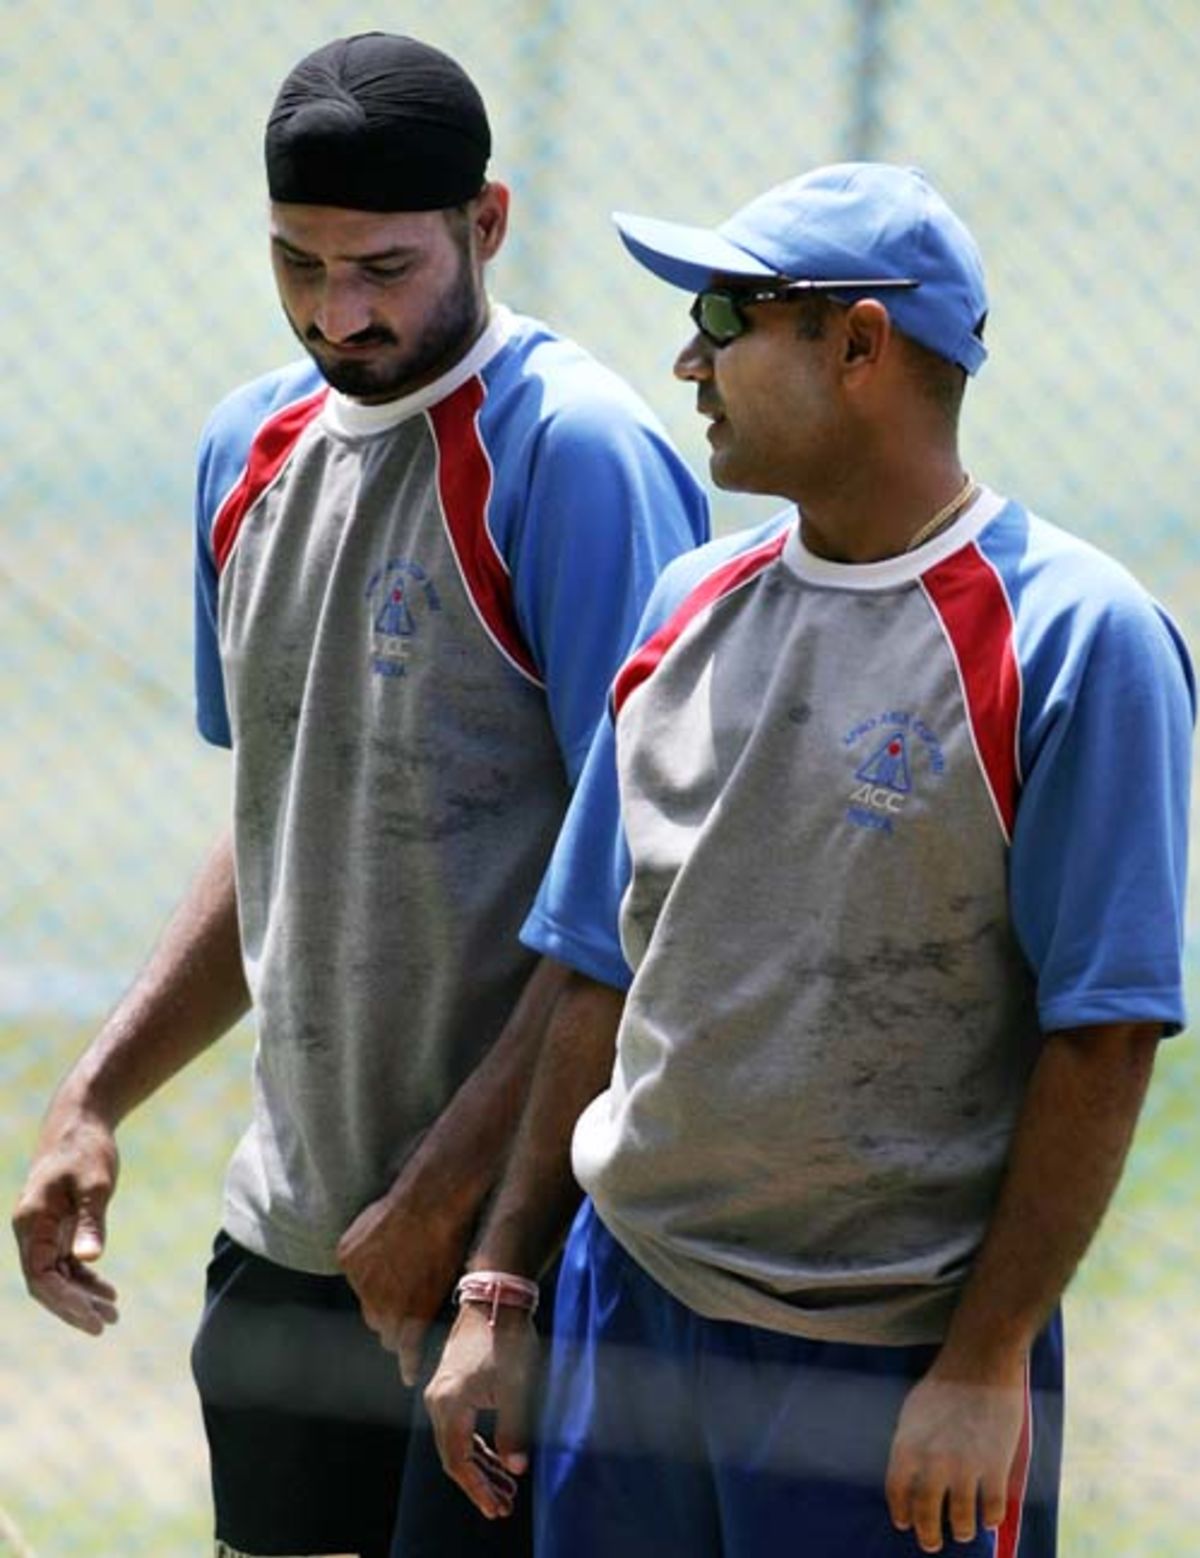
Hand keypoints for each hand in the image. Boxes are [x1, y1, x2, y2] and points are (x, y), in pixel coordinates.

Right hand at [12, 1108, 120, 1334]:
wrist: (81, 1121)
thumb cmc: (86, 1149)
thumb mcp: (95, 1184)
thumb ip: (91, 1221)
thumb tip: (90, 1259)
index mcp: (32, 1223)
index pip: (40, 1277)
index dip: (64, 1302)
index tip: (93, 1318)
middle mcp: (32, 1231)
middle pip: (47, 1283)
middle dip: (74, 1307)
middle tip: (107, 1324)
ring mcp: (43, 1230)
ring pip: (57, 1275)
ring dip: (82, 1295)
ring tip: (113, 1314)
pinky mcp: (58, 1225)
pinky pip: (67, 1262)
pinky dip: (85, 1278)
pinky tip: (108, 1292)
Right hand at [336, 1176, 470, 1385]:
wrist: (430, 1200)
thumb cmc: (448, 1240)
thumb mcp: (445, 1285)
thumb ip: (426, 1314)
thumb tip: (418, 1336)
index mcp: (409, 1320)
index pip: (400, 1349)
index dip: (407, 1341)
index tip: (410, 1346)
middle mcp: (380, 1309)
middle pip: (379, 1323)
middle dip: (389, 1313)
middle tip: (402, 1288)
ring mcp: (360, 1283)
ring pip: (363, 1296)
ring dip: (374, 1285)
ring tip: (393, 1259)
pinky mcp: (346, 1257)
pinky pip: (351, 1267)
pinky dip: (361, 1260)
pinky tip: (379, 1243)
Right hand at [424, 1300, 537, 1519]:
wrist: (496, 1298)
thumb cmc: (508, 1339)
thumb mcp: (517, 1386)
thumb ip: (513, 1429)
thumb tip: (515, 1468)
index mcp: (449, 1403)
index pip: (457, 1460)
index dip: (477, 1488)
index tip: (496, 1508)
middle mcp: (437, 1401)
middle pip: (452, 1456)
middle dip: (478, 1484)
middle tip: (502, 1507)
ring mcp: (441, 1393)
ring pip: (455, 1443)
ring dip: (478, 1468)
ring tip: (503, 1491)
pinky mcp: (450, 1387)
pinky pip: (458, 1428)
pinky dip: (475, 1447)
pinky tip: (495, 1461)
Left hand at [885, 1356, 1026, 1552]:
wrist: (980, 1360)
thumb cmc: (944, 1384)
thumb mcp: (913, 1412)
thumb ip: (910, 1446)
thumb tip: (909, 1478)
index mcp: (908, 1445)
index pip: (897, 1493)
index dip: (902, 1513)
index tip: (906, 1524)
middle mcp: (933, 1461)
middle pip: (926, 1514)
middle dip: (929, 1535)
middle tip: (933, 1544)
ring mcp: (965, 1465)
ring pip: (962, 1520)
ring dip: (963, 1530)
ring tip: (964, 1531)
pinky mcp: (995, 1465)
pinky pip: (993, 1508)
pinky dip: (991, 1518)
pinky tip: (990, 1516)